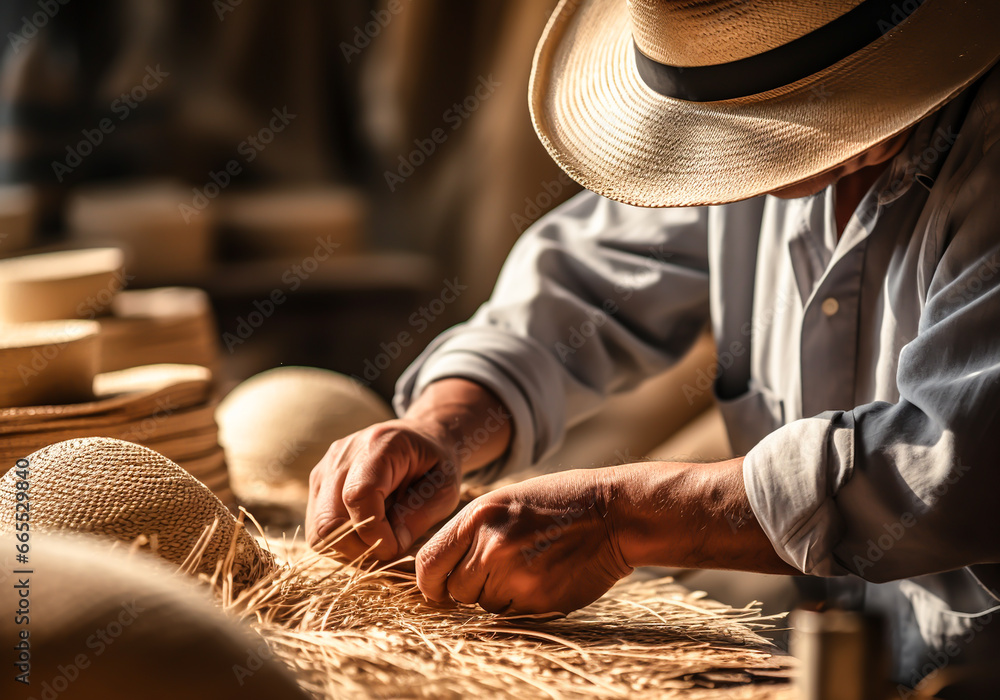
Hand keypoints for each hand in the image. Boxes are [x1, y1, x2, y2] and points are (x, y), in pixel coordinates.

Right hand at [306, 379, 512, 561]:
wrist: (421, 439)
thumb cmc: (436, 464)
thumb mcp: (445, 488)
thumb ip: (418, 516)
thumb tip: (389, 548)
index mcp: (379, 445)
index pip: (358, 496)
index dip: (374, 533)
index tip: (396, 548)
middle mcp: (343, 454)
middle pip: (329, 519)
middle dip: (359, 549)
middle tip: (388, 552)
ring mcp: (325, 469)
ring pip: (318, 530)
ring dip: (348, 550)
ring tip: (379, 544)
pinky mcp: (318, 485)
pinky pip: (317, 528)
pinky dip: (340, 543)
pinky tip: (367, 536)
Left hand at [416, 469, 632, 614]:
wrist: (612, 513)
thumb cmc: (558, 504)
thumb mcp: (505, 503)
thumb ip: (471, 533)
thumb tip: (439, 570)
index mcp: (478, 517)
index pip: (430, 563)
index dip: (431, 582)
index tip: (439, 588)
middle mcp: (490, 546)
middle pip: (457, 590)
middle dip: (472, 588)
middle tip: (502, 569)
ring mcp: (514, 574)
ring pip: (486, 605)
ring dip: (501, 595)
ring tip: (530, 566)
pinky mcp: (538, 599)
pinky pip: (514, 614)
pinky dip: (525, 603)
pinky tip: (546, 576)